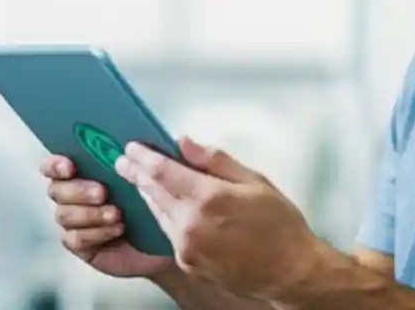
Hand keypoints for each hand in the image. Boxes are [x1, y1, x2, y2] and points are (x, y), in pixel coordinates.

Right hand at [41, 155, 175, 279]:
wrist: (168, 239)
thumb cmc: (159, 199)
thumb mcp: (161, 174)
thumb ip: (162, 156)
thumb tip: (177, 138)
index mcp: (85, 169)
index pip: (55, 164)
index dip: (55, 164)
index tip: (70, 166)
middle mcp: (73, 193)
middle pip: (56, 189)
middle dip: (78, 189)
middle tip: (102, 192)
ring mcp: (75, 220)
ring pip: (64, 215)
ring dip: (89, 213)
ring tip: (116, 214)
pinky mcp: (81, 244)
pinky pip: (75, 239)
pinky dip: (95, 233)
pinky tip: (116, 229)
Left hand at [115, 137, 328, 300]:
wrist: (290, 271)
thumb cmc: (279, 224)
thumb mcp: (254, 180)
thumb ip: (215, 160)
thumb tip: (183, 143)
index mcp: (208, 198)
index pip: (162, 172)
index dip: (143, 157)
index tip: (132, 147)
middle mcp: (191, 224)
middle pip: (153, 192)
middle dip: (138, 174)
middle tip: (125, 160)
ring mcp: (187, 247)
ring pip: (158, 213)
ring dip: (148, 194)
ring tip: (140, 179)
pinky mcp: (188, 263)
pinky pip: (169, 232)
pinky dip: (164, 215)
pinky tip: (165, 205)